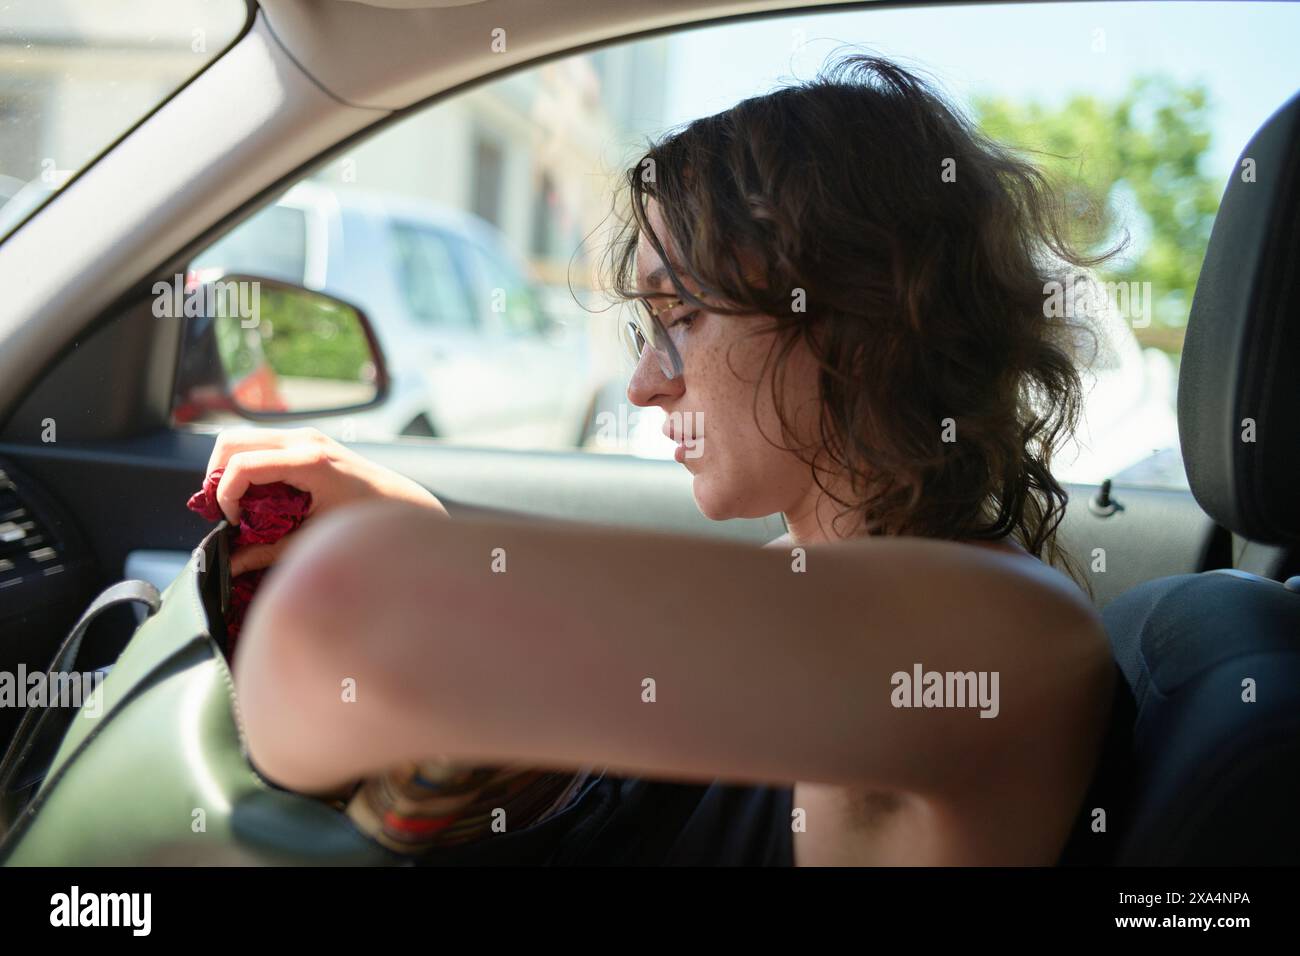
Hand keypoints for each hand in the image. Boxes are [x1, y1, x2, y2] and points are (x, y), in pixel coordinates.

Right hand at [206, 427, 448, 574]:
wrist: (401, 504)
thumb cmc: (363, 524)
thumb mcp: (313, 540)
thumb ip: (268, 551)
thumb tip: (230, 565)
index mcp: (309, 461)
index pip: (242, 465)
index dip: (225, 495)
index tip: (232, 522)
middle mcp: (305, 440)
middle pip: (232, 441)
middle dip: (217, 476)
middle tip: (224, 509)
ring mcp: (307, 435)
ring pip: (243, 438)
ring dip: (229, 468)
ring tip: (237, 503)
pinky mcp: (308, 439)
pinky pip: (262, 442)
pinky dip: (247, 463)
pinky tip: (257, 494)